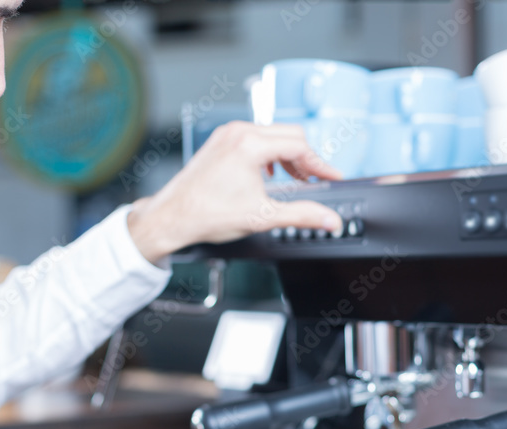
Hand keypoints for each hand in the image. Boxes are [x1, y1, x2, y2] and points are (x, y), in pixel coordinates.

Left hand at [127, 121, 343, 263]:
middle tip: (316, 180)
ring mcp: (228, 135)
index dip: (322, 164)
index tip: (333, 177)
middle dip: (307, 158)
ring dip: (289, 155)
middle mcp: (239, 133)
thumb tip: (328, 219)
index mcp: (250, 145)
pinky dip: (270, 153)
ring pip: (273, 135)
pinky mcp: (220, 141)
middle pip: (290, 135)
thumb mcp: (262, 217)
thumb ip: (302, 215)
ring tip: (296, 178)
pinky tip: (270, 173)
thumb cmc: (206, 214)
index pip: (300, 146)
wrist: (173, 217)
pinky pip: (255, 138)